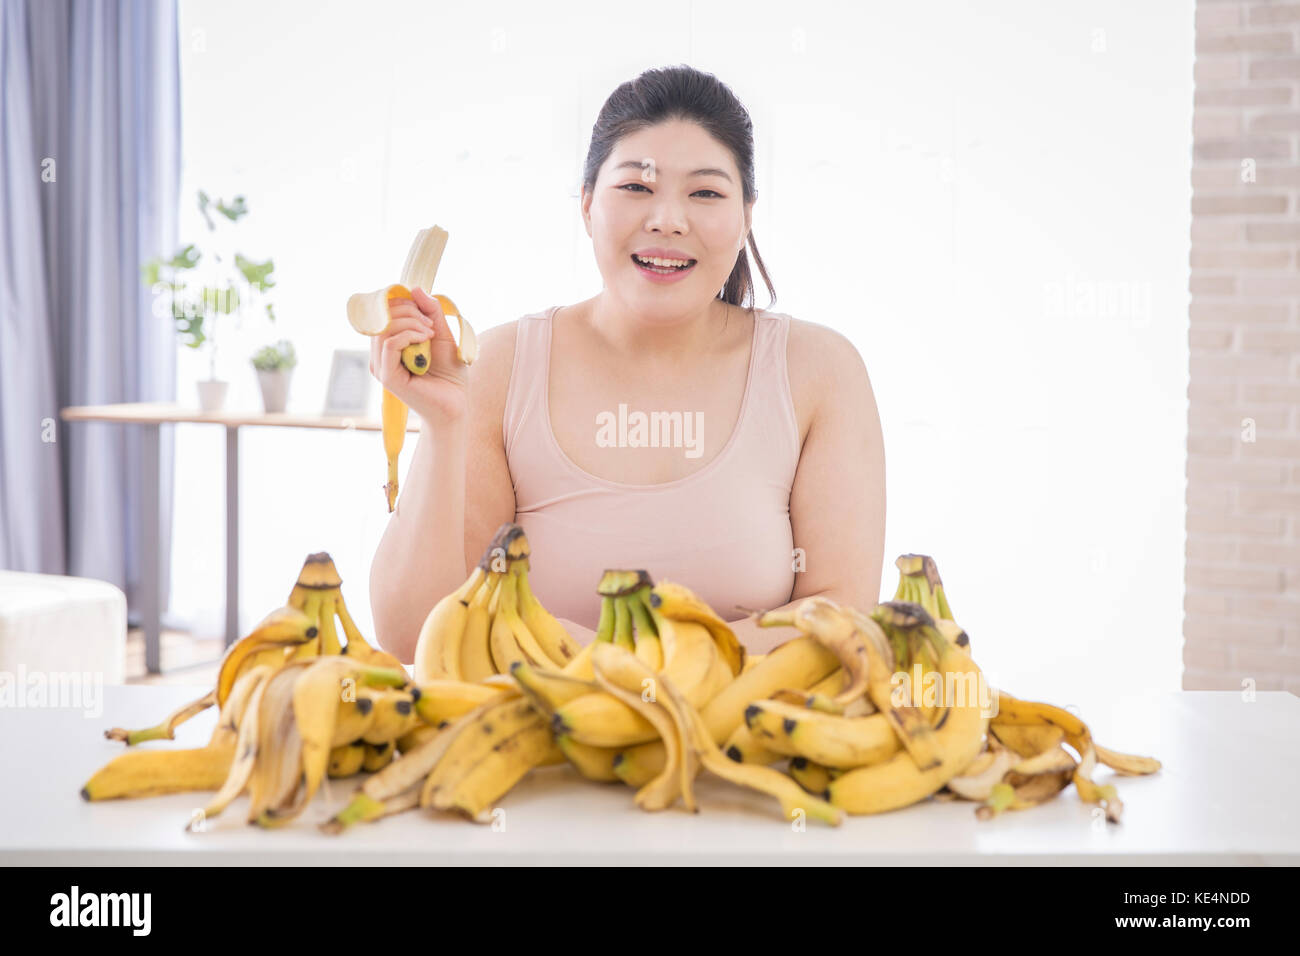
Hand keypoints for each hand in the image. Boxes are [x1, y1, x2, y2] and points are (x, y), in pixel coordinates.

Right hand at [369, 287, 468, 427]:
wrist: (456, 404)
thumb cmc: (450, 373)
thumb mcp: (443, 334)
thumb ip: (431, 311)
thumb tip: (414, 288)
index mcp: (389, 343)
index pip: (384, 311)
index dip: (404, 302)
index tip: (427, 311)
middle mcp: (380, 353)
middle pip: (383, 315)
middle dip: (409, 310)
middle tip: (432, 324)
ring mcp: (381, 365)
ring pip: (385, 327)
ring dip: (411, 322)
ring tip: (431, 333)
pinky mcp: (387, 376)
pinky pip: (389, 343)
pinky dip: (409, 335)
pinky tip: (426, 339)